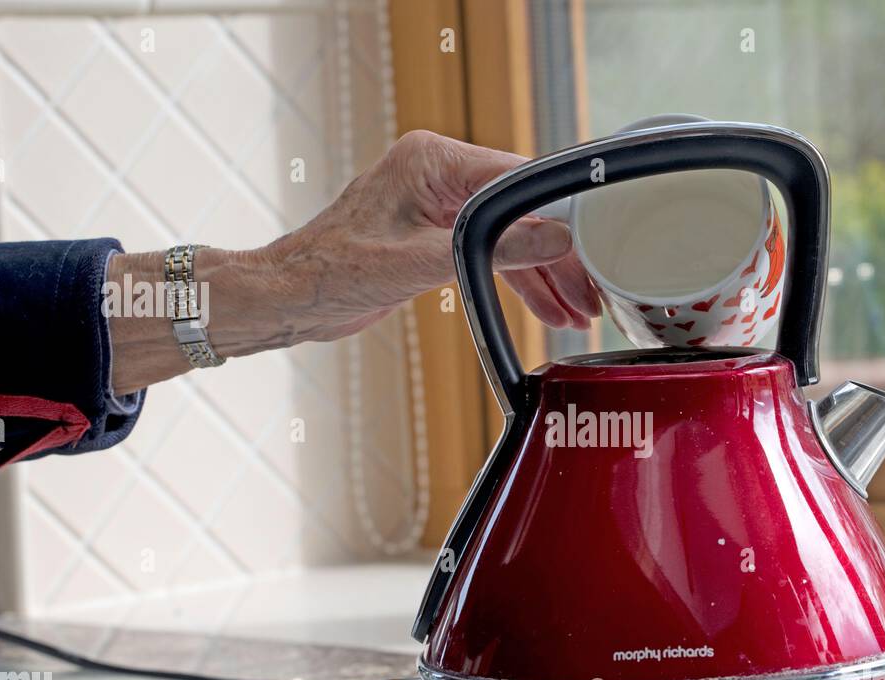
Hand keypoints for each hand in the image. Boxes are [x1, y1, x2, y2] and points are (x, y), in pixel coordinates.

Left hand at [107, 130, 599, 392]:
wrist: (290, 298)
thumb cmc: (330, 271)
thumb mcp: (419, 264)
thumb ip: (492, 250)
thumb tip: (553, 241)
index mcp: (432, 161)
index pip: (518, 182)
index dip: (561, 219)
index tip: (595, 248)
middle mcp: (440, 173)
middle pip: (523, 212)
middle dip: (560, 258)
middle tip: (592, 296)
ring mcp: (440, 203)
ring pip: (513, 236)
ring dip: (545, 276)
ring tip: (579, 313)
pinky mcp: (437, 233)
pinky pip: (493, 253)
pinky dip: (519, 281)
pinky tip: (548, 308)